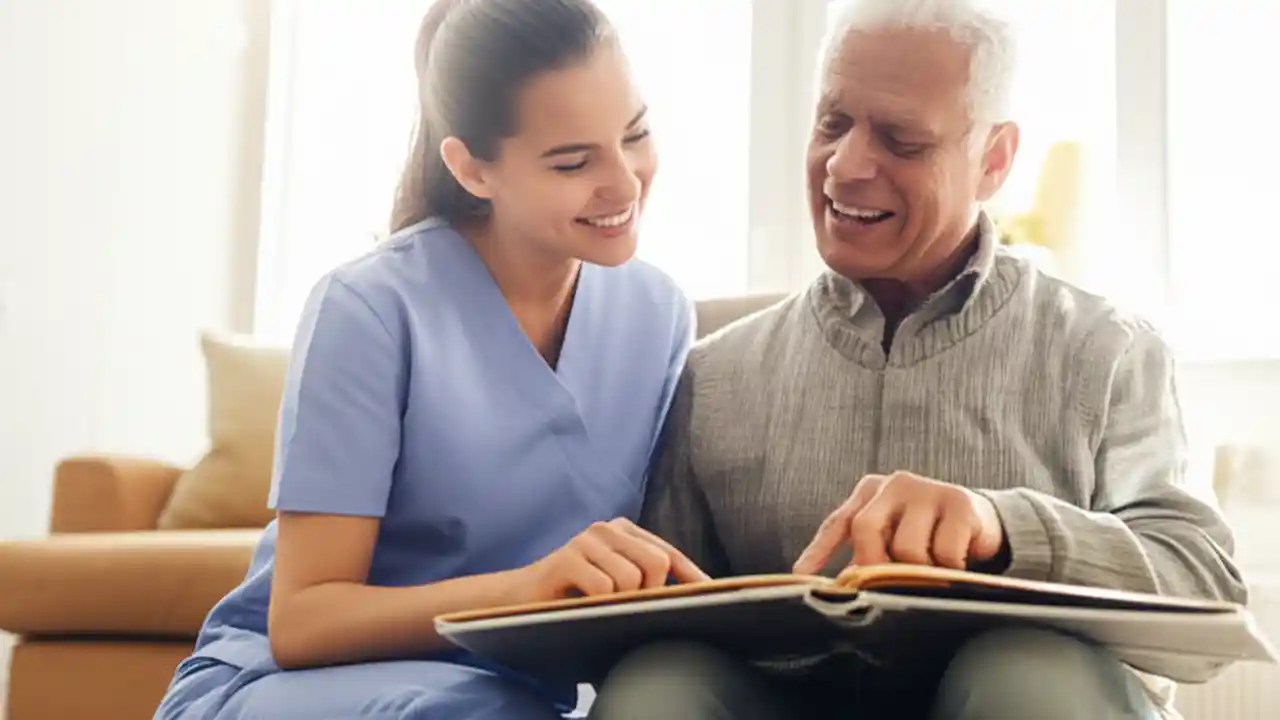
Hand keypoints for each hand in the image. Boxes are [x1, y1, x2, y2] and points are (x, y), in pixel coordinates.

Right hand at [519, 518, 710, 601]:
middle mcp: (608, 528)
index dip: (693, 577)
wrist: (519, 600)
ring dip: (621, 603)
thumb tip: (690, 600)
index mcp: (626, 532)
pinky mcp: (567, 557)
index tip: (712, 596)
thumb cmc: (574, 597)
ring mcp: (587, 540)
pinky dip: (599, 605)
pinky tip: (583, 604)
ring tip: (600, 606)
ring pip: (632, 579)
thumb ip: (646, 585)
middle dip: (652, 594)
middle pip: (658, 563)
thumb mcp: (615, 586)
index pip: (671, 554)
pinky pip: (603, 588)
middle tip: (632, 610)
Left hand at [793, 472, 1005, 573]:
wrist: (981, 520)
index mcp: (870, 492)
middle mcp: (894, 484)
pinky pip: (944, 551)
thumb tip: (839, 587)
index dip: (818, 551)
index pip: (838, 522)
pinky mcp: (959, 502)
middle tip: (887, 584)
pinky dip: (948, 568)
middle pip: (866, 529)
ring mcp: (926, 489)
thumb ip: (867, 554)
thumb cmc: (926, 533)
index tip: (802, 577)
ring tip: (930, 570)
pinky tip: (955, 564)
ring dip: (918, 571)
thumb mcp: (891, 537)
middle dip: (873, 563)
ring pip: (906, 547)